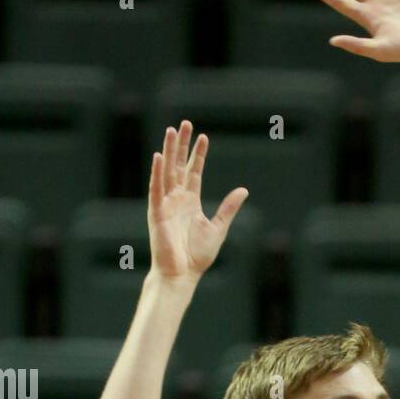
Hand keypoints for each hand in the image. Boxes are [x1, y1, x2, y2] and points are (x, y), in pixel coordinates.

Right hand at [148, 120, 248, 282]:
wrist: (182, 274)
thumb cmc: (197, 255)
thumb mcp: (218, 228)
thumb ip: (229, 208)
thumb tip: (243, 190)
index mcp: (190, 202)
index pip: (194, 172)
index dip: (198, 154)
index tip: (203, 136)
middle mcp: (176, 199)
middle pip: (178, 165)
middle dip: (181, 145)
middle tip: (184, 123)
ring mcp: (165, 204)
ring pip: (166, 171)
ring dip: (168, 151)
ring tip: (171, 131)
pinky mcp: (156, 212)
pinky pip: (156, 189)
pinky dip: (157, 173)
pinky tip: (158, 157)